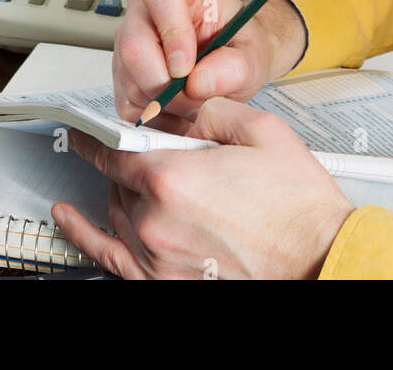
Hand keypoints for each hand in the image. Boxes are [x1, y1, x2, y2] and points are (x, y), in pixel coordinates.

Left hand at [51, 97, 355, 278]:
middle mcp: (155, 220)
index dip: (100, 134)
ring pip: (118, 214)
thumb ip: (210, 111)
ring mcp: (157, 259)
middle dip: (133, 163)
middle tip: (156, 155)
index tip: (85, 128)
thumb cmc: (300, 208)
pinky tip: (70, 220)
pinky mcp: (164, 284)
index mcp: (173, 177)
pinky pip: (109, 258)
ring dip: (125, 194)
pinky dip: (84, 236)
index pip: (115, 148)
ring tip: (136, 181)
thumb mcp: (260, 132)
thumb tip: (182, 108)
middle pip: (119, 181)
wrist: (322, 261)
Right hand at [111, 0, 301, 132]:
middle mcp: (145, 7)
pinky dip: (156, 117)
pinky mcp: (121, 73)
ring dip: (166, 104)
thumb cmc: (238, 44)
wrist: (231, 59)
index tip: (188, 67)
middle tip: (198, 97)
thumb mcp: (253, 53)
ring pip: (131, 82)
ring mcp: (127, 40)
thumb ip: (236, 66)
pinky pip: (127, 105)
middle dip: (167, 85)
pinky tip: (180, 109)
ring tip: (196, 101)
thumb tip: (197, 83)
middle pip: (134, 48)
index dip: (172, 35)